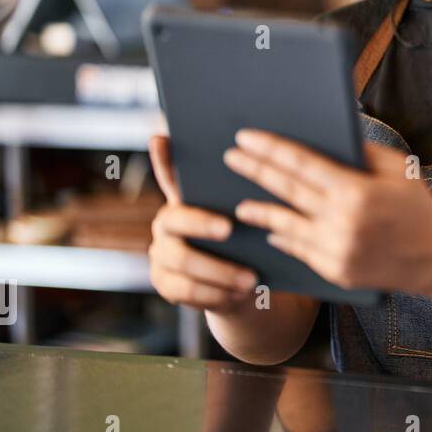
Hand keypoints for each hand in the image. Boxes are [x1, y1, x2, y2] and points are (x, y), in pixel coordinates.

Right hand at [147, 134, 258, 311]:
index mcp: (185, 199)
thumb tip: (270, 154)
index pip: (169, 174)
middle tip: (230, 229)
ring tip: (249, 278)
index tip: (162, 137)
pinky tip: (238, 294)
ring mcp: (161, 252)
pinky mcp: (164, 283)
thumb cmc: (249, 243)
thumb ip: (251, 193)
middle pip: (173, 218)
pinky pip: (184, 290)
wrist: (240, 287)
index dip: (162, 158)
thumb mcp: (252, 217)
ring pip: (180, 259)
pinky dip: (214, 293)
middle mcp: (165, 222)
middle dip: (201, 223)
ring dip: (218, 270)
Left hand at [222, 129, 431, 292]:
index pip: (302, 165)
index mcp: (357, 191)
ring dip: (261, 212)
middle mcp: (343, 221)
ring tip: (240, 205)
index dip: (271, 149)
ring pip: (287, 226)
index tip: (246, 137)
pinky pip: (301, 251)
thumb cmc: (417, 207)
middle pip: (288, 192)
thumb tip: (325, 137)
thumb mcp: (398, 169)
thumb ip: (362, 152)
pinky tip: (271, 230)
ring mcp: (337, 250)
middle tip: (230, 158)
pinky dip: (283, 239)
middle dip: (256, 172)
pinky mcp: (336, 272)